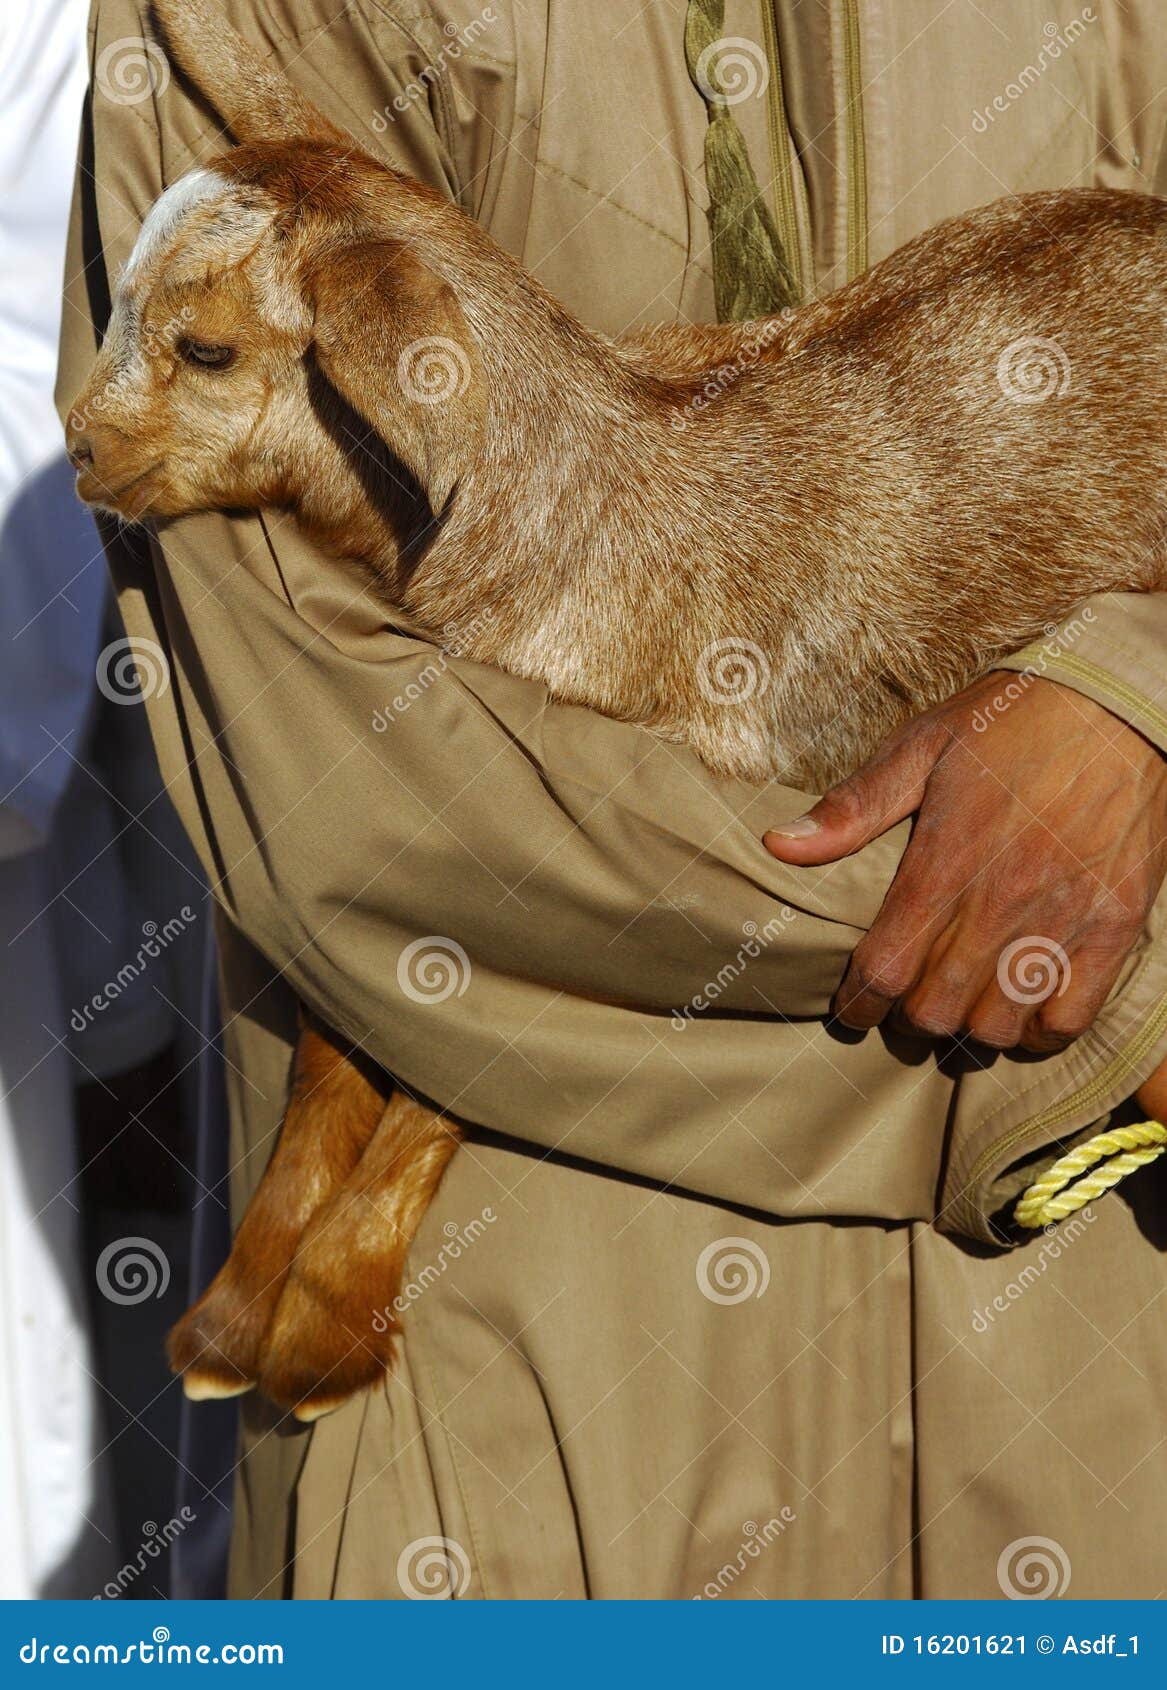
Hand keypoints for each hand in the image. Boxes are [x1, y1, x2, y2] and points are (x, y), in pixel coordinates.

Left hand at [763, 674, 1166, 1050]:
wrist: (1121, 703)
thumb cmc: (1012, 721)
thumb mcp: (922, 745)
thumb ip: (854, 806)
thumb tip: (779, 844)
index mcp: (946, 860)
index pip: (886, 967)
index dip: (860, 1002)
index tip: (854, 1007)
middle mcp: (1003, 899)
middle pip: (936, 1007)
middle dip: (906, 1020)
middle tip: (902, 1007)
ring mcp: (1064, 918)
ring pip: (999, 1024)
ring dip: (968, 1030)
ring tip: (959, 1009)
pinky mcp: (1115, 926)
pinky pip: (1070, 1016)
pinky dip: (1038, 1032)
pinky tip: (1022, 1012)